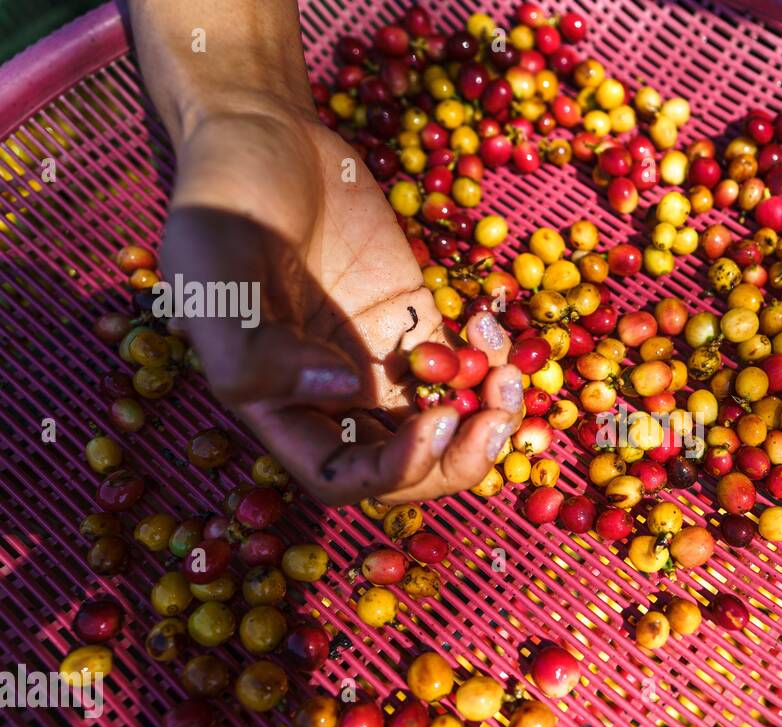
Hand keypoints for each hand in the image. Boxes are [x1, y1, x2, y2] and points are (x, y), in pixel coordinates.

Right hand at [161, 103, 520, 504]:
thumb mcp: (213, 276)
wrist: (264, 136)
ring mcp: (380, 360)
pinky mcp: (416, 321)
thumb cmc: (223, 205)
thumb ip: (259, 352)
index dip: (393, 471)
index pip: (341, 474)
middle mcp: (332, 395)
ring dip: (485, 417)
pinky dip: (490, 362)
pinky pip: (465, 368)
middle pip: (405, 465)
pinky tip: (490, 326)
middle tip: (497, 419)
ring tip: (508, 378)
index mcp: (278, 404)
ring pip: (444, 424)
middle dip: (457, 458)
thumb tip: (344, 390)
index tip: (438, 423)